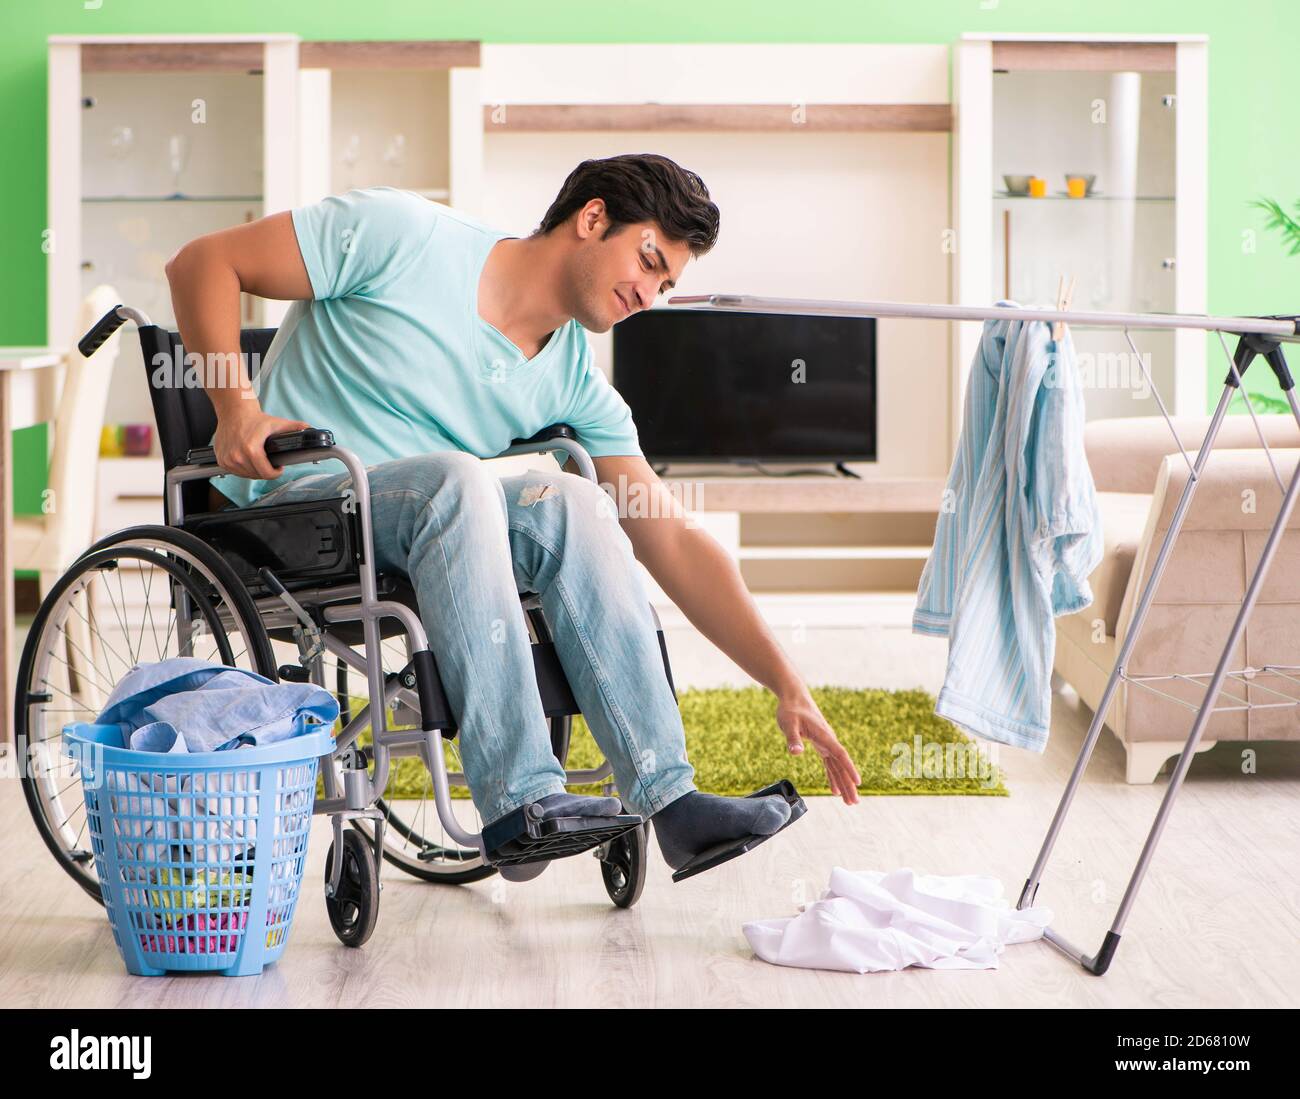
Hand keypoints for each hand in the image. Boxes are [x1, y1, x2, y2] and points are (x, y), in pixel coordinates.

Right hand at [213, 409, 311, 480]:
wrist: (234, 412)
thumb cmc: (254, 419)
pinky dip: (243, 468)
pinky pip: (235, 471)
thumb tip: (309, 429)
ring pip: (246, 475)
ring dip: (254, 471)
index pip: (266, 473)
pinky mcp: (221, 459)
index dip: (275, 473)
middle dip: (266, 471)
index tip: (278, 468)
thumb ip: (295, 428)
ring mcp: (227, 459)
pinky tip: (248, 460)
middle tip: (270, 464)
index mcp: (251, 449)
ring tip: (260, 461)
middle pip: (257, 475)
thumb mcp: (277, 423)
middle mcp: (237, 456)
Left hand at [777, 689, 861, 804]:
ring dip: (843, 783)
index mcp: (824, 736)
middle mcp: (828, 741)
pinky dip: (833, 776)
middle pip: (842, 765)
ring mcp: (826, 743)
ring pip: (838, 766)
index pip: (840, 755)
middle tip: (855, 803)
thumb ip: (793, 739)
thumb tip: (796, 752)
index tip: (857, 783)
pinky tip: (835, 790)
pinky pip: (830, 764)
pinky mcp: (820, 745)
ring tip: (849, 802)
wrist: (794, 697)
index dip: (849, 769)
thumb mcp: (788, 723)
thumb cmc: (791, 709)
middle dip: (849, 784)